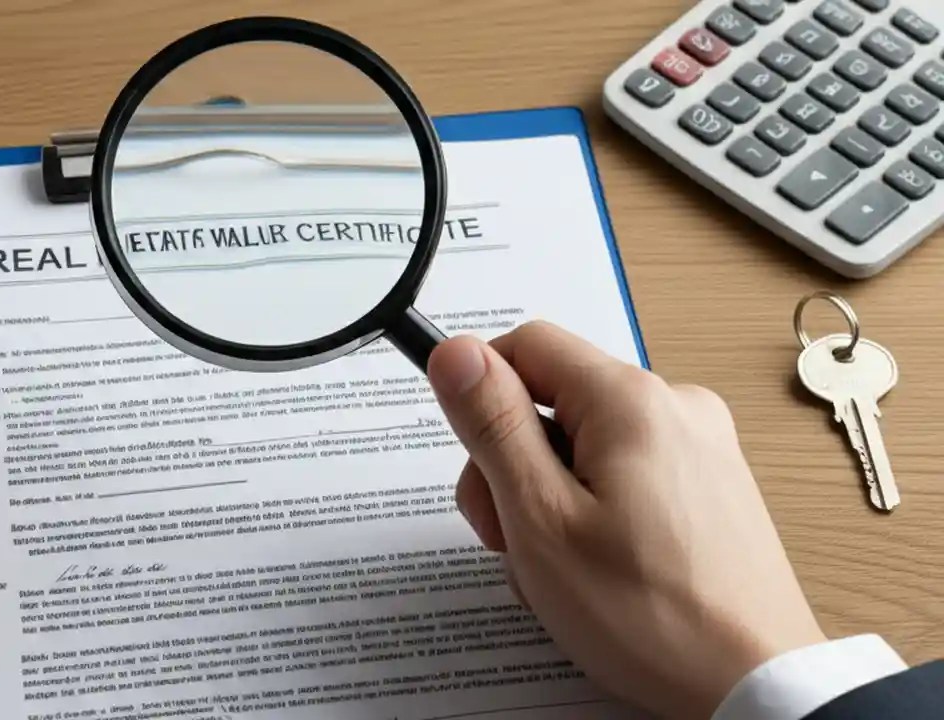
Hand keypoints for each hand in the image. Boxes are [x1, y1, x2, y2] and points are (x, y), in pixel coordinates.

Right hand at [426, 322, 825, 719]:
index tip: (472, 457)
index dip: (481, 393)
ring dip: (550, 496)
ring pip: (587, 443)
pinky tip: (598, 570)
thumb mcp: (540, 517)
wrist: (757, 686)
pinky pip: (626, 473)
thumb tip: (453, 351)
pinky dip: (594, 510)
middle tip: (513, 539)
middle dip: (513, 464)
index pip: (526, 345)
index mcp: (631, 400)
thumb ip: (493, 425)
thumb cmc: (647, 614)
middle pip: (556, 399)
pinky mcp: (712, 485)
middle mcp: (676, 405)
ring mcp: (702, 446)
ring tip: (559, 569)